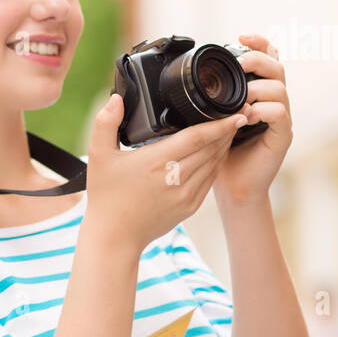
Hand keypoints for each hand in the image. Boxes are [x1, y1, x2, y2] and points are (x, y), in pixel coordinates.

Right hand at [82, 90, 248, 254]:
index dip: (220, 124)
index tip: (237, 112)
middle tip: (240, 112)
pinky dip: (217, 164)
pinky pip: (210, 180)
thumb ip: (105, 123)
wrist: (115, 237)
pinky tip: (217, 153)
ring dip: (224, 146)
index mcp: (157, 161)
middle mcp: (176, 178)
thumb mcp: (98, 156)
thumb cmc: (106, 196)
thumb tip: (115, 99)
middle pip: (212, 148)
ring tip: (231, 129)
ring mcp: (186, 194)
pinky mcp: (190, 207)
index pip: (197, 137)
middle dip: (227, 130)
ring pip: (214, 163)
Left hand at [214, 33, 292, 205]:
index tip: (240, 35)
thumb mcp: (208, 119)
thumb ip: (208, 100)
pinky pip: (280, 113)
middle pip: (277, 66)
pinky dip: (263, 111)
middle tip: (239, 64)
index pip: (266, 59)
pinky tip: (246, 117)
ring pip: (280, 88)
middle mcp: (272, 101)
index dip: (258, 43)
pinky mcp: (282, 136)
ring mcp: (280, 118)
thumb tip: (187, 79)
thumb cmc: (218, 153)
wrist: (231, 187)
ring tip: (240, 98)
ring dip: (258, 88)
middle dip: (258, 59)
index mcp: (257, 93)